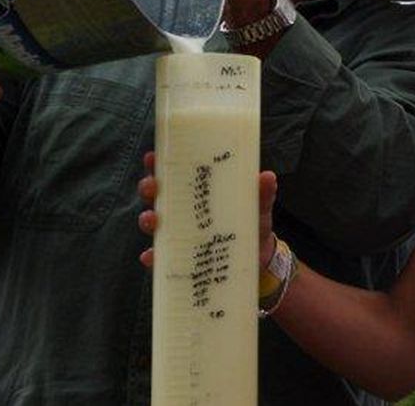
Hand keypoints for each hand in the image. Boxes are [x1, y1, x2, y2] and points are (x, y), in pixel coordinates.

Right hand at [136, 151, 279, 269]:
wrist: (258, 258)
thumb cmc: (254, 223)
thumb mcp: (258, 207)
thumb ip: (262, 194)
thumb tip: (267, 177)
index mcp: (198, 191)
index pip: (174, 172)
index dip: (158, 163)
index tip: (151, 156)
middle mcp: (183, 210)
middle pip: (156, 194)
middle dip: (149, 188)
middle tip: (152, 187)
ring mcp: (179, 233)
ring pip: (153, 222)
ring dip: (147, 219)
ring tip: (153, 220)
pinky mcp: (180, 257)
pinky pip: (160, 257)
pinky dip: (152, 257)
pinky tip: (151, 257)